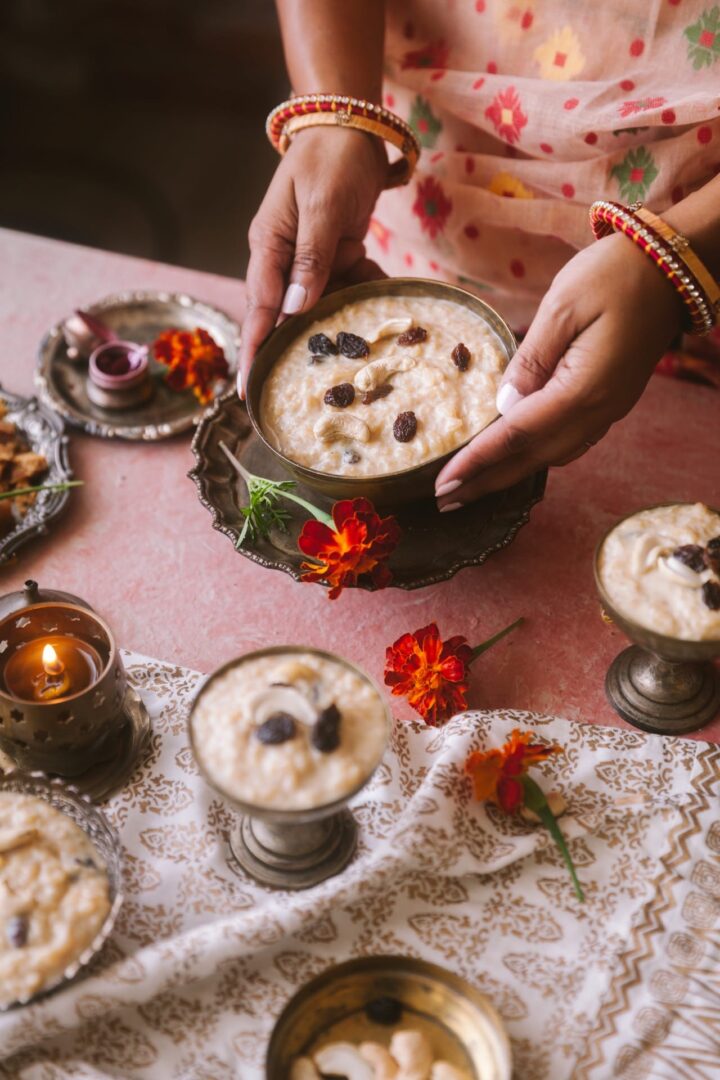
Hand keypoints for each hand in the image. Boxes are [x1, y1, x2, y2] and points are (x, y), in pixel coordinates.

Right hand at [239, 127, 387, 393]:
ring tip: (363, 360)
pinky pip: (351, 287)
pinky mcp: (337, 255)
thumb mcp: (322, 206)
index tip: (246, 390)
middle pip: (287, 317)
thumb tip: (294, 310)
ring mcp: (311, 259)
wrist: (354, 124)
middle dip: (297, 352)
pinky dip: (368, 296)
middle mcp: (285, 259)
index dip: (254, 351)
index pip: (258, 309)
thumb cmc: (332, 158)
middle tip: (307, 395)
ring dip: (344, 326)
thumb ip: (312, 258)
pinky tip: (391, 311)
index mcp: (269, 247)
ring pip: (323, 307)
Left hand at [435, 233, 684, 508]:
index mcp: (584, 389)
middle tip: (445, 500)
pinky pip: (569, 443)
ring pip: (552, 456)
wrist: (670, 269)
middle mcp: (599, 411)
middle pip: (533, 458)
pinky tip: (513, 459)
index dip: (478, 461)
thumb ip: (530, 360)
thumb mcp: (562, 306)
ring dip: (510, 474)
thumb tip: (503, 406)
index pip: (518, 435)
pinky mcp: (611, 403)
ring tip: (471, 485)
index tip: (445, 483)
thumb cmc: (614, 275)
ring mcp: (609, 411)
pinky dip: (536, 457)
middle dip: (487, 481)